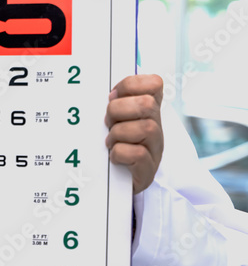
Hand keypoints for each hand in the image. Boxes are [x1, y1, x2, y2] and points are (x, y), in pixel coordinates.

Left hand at [105, 74, 163, 193]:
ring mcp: (155, 148)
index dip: (131, 84)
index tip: (113, 95)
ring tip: (110, 142)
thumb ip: (114, 102)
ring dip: (118, 134)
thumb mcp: (113, 119)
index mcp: (148, 110)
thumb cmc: (113, 144)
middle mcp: (156, 126)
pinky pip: (138, 154)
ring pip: (146, 128)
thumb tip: (109, 94)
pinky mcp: (148, 170)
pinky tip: (113, 157)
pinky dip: (120, 153)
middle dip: (118, 110)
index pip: (154, 83)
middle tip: (107, 122)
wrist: (115, 182)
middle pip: (147, 104)